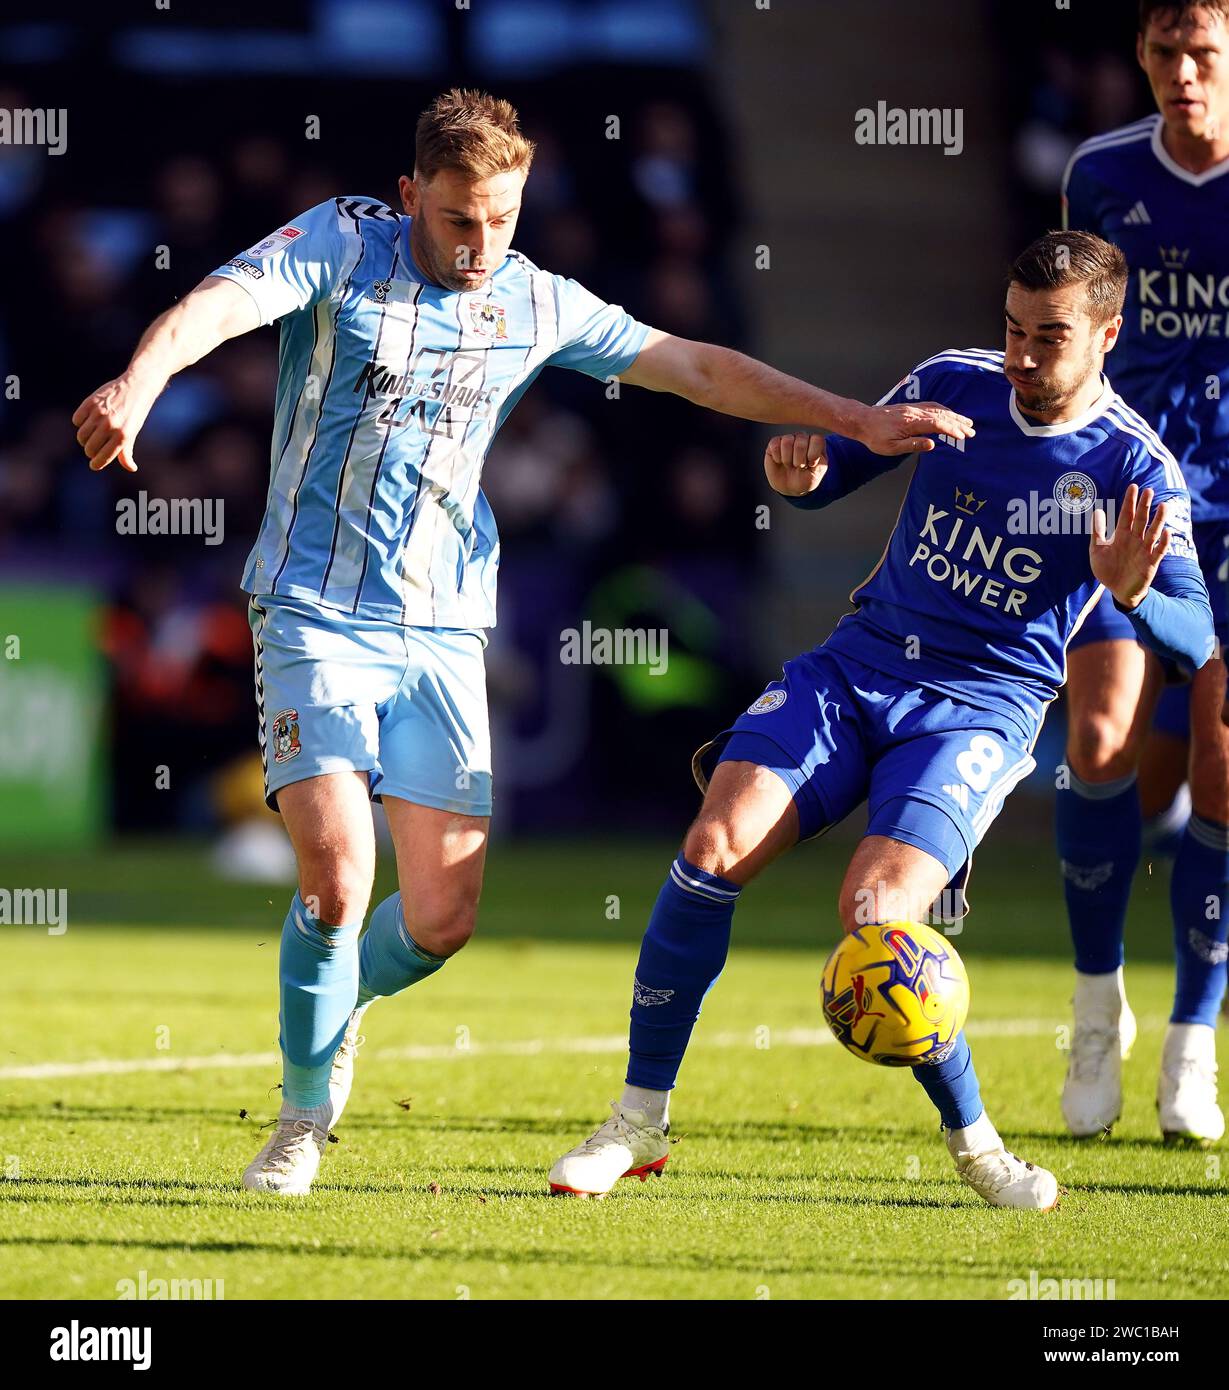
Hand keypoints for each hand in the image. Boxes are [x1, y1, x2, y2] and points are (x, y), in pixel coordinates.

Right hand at [71, 371, 157, 471]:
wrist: (135, 388)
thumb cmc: (134, 414)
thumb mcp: (132, 433)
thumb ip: (127, 452)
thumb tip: (131, 468)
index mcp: (122, 436)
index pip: (102, 457)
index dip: (96, 464)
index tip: (94, 464)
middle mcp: (110, 425)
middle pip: (89, 448)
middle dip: (90, 451)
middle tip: (95, 448)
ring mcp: (99, 414)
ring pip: (81, 436)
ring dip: (84, 438)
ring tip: (92, 435)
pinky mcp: (90, 403)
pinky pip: (76, 420)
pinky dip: (80, 422)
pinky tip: (88, 421)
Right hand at [765, 432, 826, 496]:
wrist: (789, 487)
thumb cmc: (805, 479)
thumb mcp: (816, 474)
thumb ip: (820, 464)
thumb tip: (814, 455)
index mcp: (816, 443)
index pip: (817, 439)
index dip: (813, 454)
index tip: (811, 465)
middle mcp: (802, 438)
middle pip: (801, 441)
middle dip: (799, 460)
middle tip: (798, 467)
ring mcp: (788, 439)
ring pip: (787, 441)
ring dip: (787, 459)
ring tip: (789, 465)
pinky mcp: (774, 443)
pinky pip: (775, 445)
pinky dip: (777, 457)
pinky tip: (779, 461)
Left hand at [849, 400, 974, 456]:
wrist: (863, 421)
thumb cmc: (875, 437)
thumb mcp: (891, 448)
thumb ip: (913, 445)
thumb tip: (932, 444)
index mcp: (911, 423)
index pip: (937, 424)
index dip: (952, 429)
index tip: (963, 436)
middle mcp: (914, 413)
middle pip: (941, 416)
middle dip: (958, 423)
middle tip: (972, 431)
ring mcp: (913, 408)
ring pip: (938, 410)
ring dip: (954, 416)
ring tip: (967, 423)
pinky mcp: (911, 407)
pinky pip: (932, 406)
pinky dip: (944, 410)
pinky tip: (949, 414)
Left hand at [1089, 484, 1169, 609]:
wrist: (1118, 591)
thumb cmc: (1108, 570)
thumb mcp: (1097, 550)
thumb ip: (1097, 532)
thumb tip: (1098, 511)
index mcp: (1121, 536)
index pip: (1126, 515)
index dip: (1129, 502)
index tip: (1133, 487)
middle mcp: (1135, 540)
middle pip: (1141, 520)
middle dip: (1145, 506)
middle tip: (1149, 491)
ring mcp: (1144, 550)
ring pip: (1153, 532)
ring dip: (1159, 520)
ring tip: (1164, 506)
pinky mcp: (1151, 563)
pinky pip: (1159, 551)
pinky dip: (1163, 542)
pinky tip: (1167, 532)